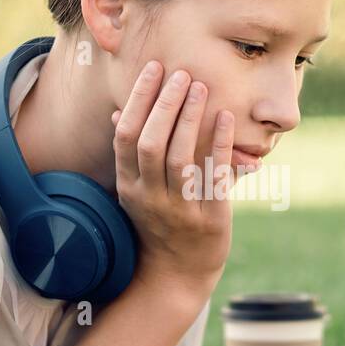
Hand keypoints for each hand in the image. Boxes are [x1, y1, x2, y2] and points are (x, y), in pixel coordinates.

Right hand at [110, 61, 234, 297]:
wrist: (176, 277)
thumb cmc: (158, 224)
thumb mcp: (136, 192)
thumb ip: (131, 155)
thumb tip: (117, 114)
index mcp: (130, 187)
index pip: (126, 136)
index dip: (139, 99)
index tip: (154, 68)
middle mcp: (149, 198)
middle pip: (151, 143)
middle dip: (164, 104)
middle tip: (181, 73)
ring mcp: (179, 210)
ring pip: (179, 158)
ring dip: (190, 118)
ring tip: (201, 87)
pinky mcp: (210, 219)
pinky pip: (213, 177)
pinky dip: (219, 145)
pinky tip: (226, 118)